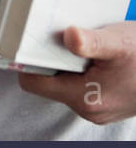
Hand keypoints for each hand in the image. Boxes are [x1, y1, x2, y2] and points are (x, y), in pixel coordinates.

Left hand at [17, 22, 135, 124]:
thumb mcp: (119, 43)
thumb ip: (91, 42)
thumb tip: (70, 37)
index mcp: (84, 98)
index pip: (33, 82)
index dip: (28, 61)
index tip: (31, 41)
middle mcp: (87, 110)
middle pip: (47, 82)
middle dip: (51, 60)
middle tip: (63, 39)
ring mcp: (97, 110)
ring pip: (64, 83)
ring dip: (68, 64)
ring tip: (84, 48)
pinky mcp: (105, 104)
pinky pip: (81, 86)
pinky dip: (82, 70)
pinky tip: (95, 57)